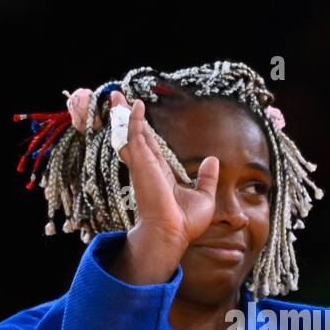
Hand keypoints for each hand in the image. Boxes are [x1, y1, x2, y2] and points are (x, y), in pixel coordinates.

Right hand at [108, 91, 219, 283]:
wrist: (172, 234)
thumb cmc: (185, 223)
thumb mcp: (204, 197)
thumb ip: (207, 178)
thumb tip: (213, 160)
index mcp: (160, 175)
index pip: (149, 147)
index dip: (142, 130)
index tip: (136, 115)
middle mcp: (148, 168)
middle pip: (135, 135)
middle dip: (126, 116)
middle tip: (119, 98)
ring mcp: (143, 165)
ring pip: (130, 133)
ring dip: (123, 113)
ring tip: (116, 95)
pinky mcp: (141, 163)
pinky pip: (135, 136)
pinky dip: (134, 119)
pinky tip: (135, 105)